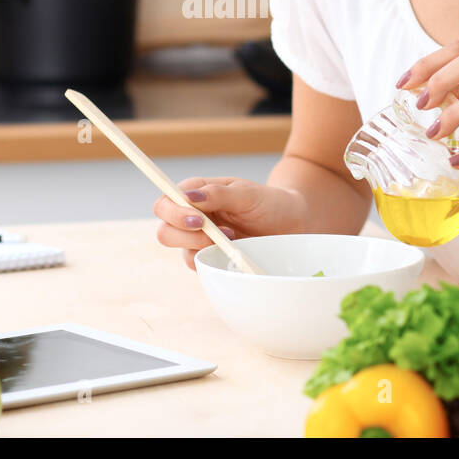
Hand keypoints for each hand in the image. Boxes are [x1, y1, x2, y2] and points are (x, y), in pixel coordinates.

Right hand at [153, 177, 307, 270]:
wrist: (293, 225)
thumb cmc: (270, 203)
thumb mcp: (247, 193)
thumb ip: (218, 194)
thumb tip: (188, 197)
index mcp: (197, 194)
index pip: (167, 201)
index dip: (173, 212)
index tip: (196, 218)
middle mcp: (193, 217)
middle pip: (165, 229)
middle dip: (183, 233)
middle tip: (211, 231)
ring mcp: (201, 240)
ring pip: (179, 250)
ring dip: (200, 247)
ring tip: (232, 238)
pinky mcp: (212, 259)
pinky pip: (198, 265)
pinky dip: (211, 261)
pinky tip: (233, 251)